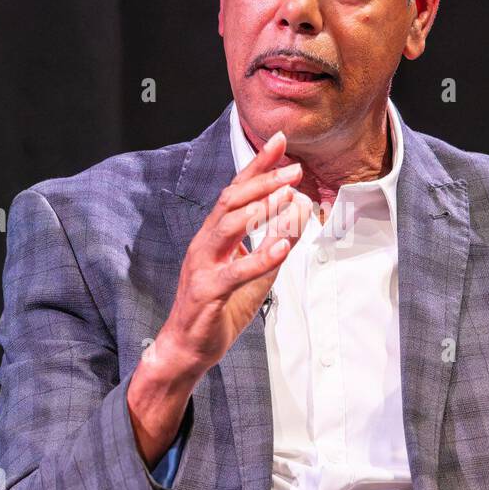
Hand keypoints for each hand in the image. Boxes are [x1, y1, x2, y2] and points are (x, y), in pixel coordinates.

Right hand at [157, 130, 310, 376]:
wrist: (187, 348)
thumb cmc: (219, 309)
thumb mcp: (255, 273)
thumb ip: (275, 243)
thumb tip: (301, 210)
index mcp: (214, 235)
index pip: (237, 191)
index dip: (258, 165)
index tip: (280, 141)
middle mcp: (205, 243)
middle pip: (232, 201)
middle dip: (263, 181)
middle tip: (295, 168)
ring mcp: (203, 266)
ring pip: (228, 226)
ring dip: (260, 208)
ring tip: (288, 193)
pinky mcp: (207, 292)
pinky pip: (235, 271)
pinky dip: (260, 257)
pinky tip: (283, 246)